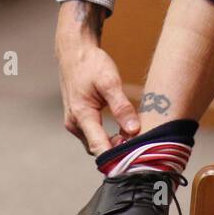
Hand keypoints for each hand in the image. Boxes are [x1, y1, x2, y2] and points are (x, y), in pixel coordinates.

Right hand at [56, 2, 140, 154]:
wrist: (74, 51)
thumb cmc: (90, 64)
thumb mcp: (109, 81)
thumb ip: (121, 106)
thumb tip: (133, 129)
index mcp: (81, 115)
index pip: (99, 148)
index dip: (116, 159)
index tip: (133, 163)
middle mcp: (74, 123)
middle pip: (98, 149)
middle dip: (118, 150)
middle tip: (139, 143)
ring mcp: (74, 122)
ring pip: (96, 143)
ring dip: (113, 143)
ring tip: (133, 135)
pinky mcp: (78, 119)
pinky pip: (93, 135)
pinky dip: (107, 137)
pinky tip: (122, 129)